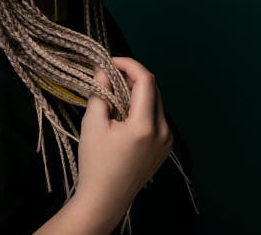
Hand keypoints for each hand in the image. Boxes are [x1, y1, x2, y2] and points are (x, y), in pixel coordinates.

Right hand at [73, 57, 172, 229]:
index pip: (146, 80)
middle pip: (153, 89)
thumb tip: (104, 69)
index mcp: (145, 125)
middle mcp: (163, 131)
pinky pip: (157, 117)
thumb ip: (101, 92)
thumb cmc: (95, 162)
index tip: (111, 62)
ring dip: (138, 92)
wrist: (105, 198)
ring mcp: (167, 140)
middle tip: (110, 76)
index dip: (129, 64)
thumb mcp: (93, 124)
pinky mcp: (165, 147)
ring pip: (156, 102)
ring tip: (115, 94)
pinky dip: (142, 107)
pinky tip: (125, 113)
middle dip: (132, 77)